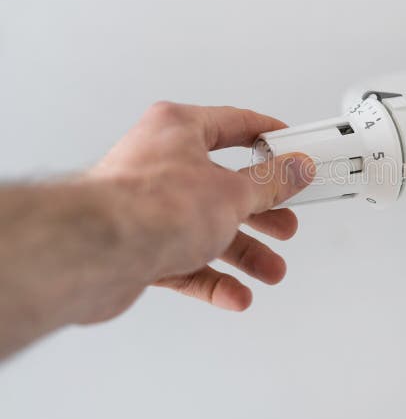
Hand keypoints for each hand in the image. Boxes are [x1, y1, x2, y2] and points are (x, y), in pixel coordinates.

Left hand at [86, 101, 313, 318]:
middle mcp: (159, 163)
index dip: (268, 138)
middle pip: (223, 186)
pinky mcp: (137, 246)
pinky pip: (185, 261)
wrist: (97, 254)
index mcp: (179, 130)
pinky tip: (235, 294)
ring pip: (206, 228)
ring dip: (242, 253)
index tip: (290, 150)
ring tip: (269, 270)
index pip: (234, 124)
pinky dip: (212, 278)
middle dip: (260, 212)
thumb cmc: (149, 206)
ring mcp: (147, 206)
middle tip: (284, 222)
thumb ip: (270, 184)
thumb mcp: (233, 192)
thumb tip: (295, 170)